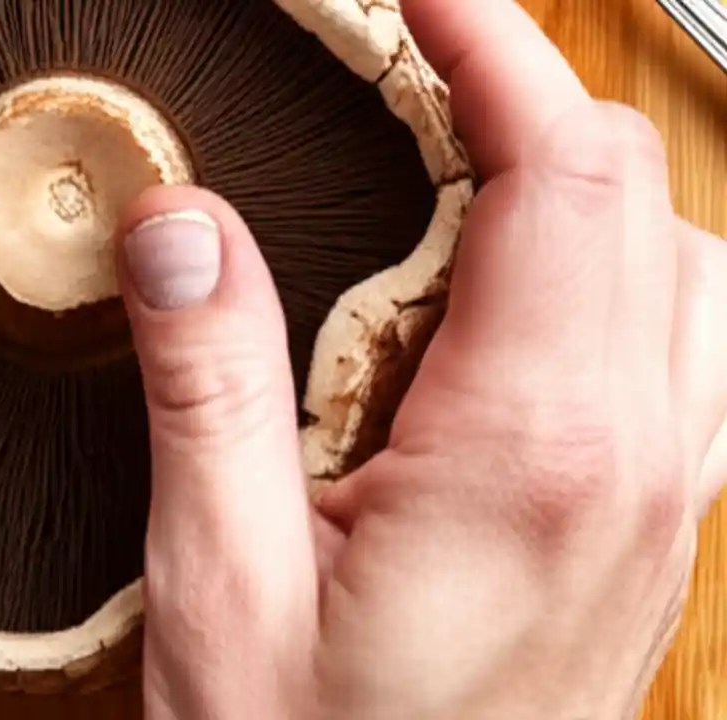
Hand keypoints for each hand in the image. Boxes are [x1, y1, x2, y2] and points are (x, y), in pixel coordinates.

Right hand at [116, 0, 726, 717]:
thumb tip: (182, 223)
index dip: (490, 49)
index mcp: (530, 452)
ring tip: (457, 171)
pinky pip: (678, 345)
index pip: (560, 171)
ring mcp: (660, 493)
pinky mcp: (643, 522)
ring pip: (676, 261)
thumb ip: (208, 379)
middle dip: (523, 97)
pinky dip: (607, 269)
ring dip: (575, 183)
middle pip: (631, 192)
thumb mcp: (219, 578)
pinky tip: (518, 296)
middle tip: (412, 70)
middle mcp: (631, 459)